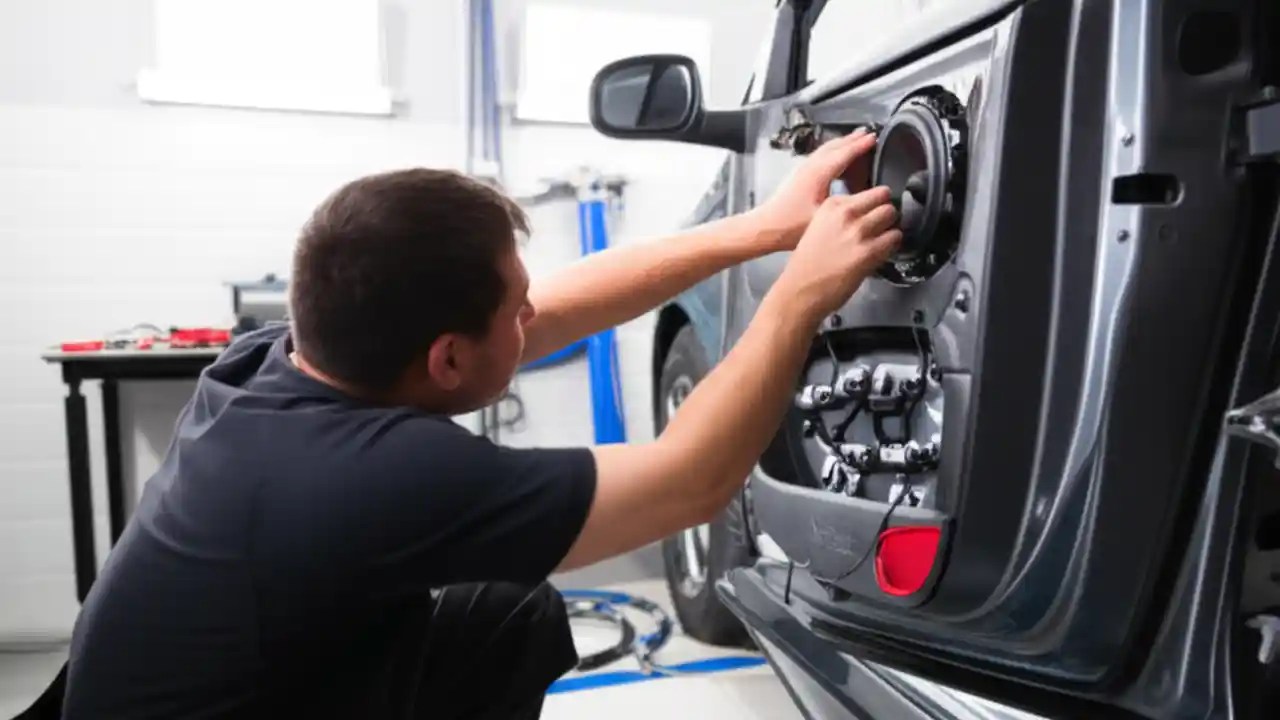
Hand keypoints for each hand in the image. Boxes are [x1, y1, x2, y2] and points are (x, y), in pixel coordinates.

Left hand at [750, 128, 878, 251]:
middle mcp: (809, 168)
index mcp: (817, 174)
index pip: (843, 154)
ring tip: (855, 141)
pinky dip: (832, 152)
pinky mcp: (798, 176)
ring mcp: (802, 170)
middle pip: (834, 147)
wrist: (765, 228)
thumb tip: (868, 197)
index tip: (874, 138)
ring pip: (825, 150)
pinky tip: (835, 160)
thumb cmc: (790, 226)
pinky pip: (819, 157)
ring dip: (841, 144)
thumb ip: (846, 205)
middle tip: (868, 134)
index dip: (860, 146)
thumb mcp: (824, 217)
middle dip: (852, 139)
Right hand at [771, 186, 900, 322]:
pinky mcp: (868, 252)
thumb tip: (865, 214)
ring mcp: (858, 232)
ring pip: (891, 215)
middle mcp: (846, 214)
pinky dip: (893, 244)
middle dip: (886, 213)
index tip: (875, 210)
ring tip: (883, 238)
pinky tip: (882, 251)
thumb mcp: (818, 226)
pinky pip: (894, 238)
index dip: (876, 203)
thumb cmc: (807, 264)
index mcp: (832, 205)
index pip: (871, 192)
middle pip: (884, 200)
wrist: (800, 289)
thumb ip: (841, 216)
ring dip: (890, 226)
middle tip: (882, 225)